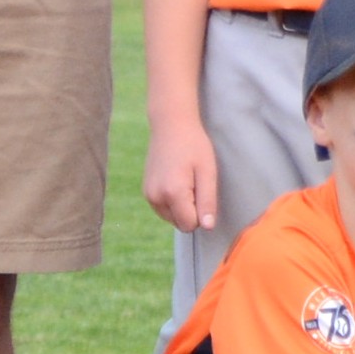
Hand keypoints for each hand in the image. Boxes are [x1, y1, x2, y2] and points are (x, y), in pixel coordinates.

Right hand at [143, 114, 217, 235]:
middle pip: (180, 223)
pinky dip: (173, 202)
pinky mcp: (146, 192)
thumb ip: (207, 201)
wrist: (171, 126)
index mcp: (173, 193)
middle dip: (192, 210)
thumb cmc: (194, 146)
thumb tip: (207, 227)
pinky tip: (177, 180)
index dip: (202, 213)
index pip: (190, 225)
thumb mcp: (208, 172)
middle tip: (195, 183)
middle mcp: (156, 197)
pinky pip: (164, 209)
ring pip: (172, 218)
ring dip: (182, 206)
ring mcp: (148, 195)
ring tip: (186, 180)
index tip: (203, 190)